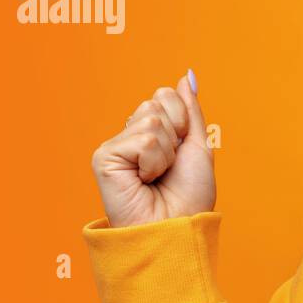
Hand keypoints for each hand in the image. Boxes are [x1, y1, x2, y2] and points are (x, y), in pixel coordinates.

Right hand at [90, 70, 215, 227]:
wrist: (177, 227)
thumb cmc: (189, 195)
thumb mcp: (198, 146)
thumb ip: (191, 109)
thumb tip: (187, 75)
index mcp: (151, 131)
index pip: (164, 95)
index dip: (183, 120)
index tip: (181, 151)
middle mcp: (129, 136)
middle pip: (156, 101)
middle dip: (175, 134)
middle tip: (168, 166)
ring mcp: (115, 146)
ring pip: (151, 119)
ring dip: (166, 152)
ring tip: (157, 176)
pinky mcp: (104, 157)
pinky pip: (143, 139)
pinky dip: (154, 161)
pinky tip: (144, 180)